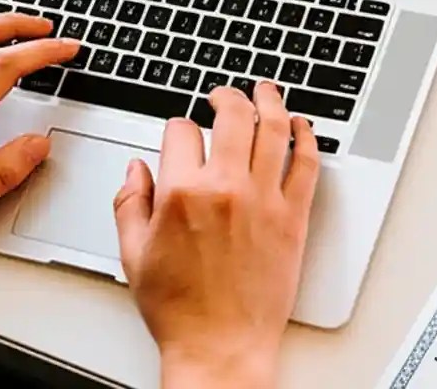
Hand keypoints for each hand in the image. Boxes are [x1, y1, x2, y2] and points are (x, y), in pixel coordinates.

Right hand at [113, 83, 321, 388]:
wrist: (221, 345)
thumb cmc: (180, 309)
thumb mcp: (133, 255)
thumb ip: (130, 204)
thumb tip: (135, 170)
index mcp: (182, 194)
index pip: (181, 131)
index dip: (178, 128)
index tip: (181, 134)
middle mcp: (226, 189)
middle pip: (233, 115)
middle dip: (226, 97)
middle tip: (224, 95)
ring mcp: (265, 201)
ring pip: (274, 129)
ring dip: (270, 101)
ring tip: (266, 90)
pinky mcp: (294, 218)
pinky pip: (306, 165)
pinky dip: (307, 138)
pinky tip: (302, 126)